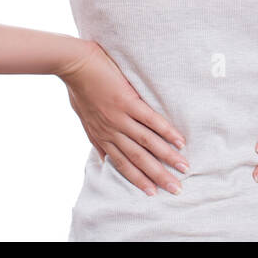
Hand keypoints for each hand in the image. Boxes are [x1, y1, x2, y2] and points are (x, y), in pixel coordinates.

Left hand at [58, 40, 188, 195]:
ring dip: (166, 157)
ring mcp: (120, 117)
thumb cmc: (78, 88)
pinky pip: (150, 119)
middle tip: (176, 190)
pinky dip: (165, 131)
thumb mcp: (83, 118)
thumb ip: (94, 138)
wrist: (74, 64)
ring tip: (183, 168)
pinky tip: (179, 140)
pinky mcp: (127, 101)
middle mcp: (112, 131)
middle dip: (158, 176)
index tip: (153, 193)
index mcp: (101, 135)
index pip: (122, 164)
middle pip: (138, 159)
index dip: (139, 179)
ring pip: (147, 142)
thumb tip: (102, 157)